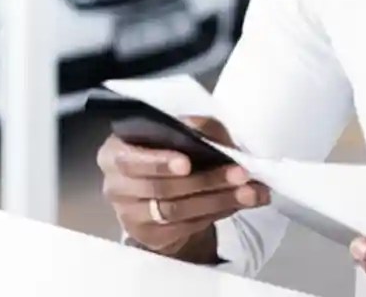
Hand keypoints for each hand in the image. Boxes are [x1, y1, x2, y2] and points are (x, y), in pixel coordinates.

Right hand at [97, 116, 271, 260]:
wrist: (165, 192)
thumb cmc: (168, 153)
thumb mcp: (178, 135)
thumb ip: (194, 128)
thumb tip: (208, 129)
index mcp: (115, 152)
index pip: (130, 159)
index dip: (159, 162)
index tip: (187, 162)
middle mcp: (115, 185)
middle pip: (160, 187)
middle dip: (205, 180)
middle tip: (241, 173)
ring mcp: (130, 215)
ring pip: (176, 210)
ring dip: (218, 199)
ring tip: (250, 191)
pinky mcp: (149, 237)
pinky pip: (186, 227)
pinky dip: (216, 213)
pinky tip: (237, 203)